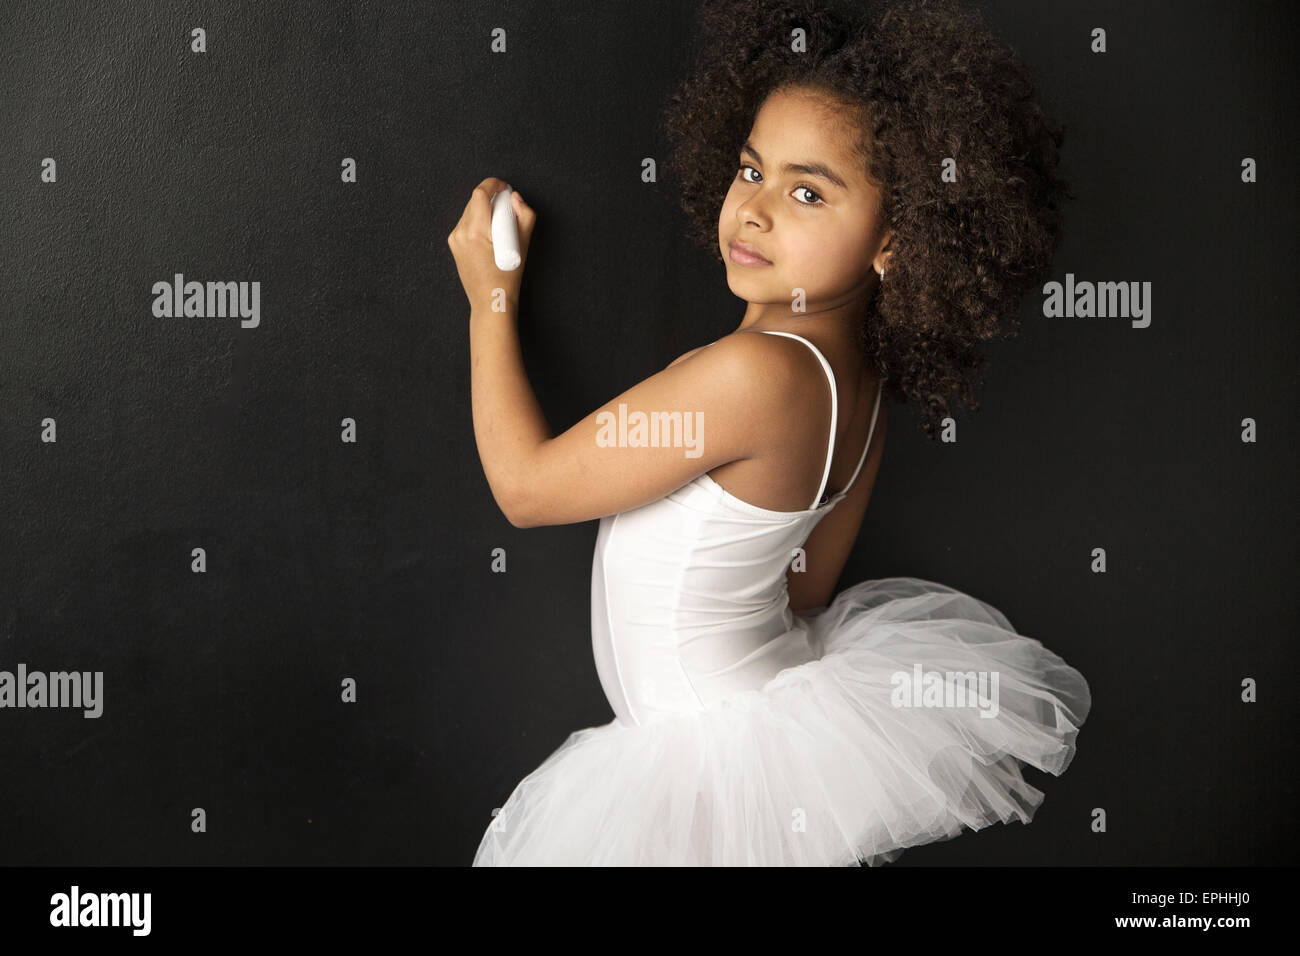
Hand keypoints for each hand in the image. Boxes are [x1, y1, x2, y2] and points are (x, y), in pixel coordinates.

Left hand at [447, 177, 535, 312]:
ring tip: (499, 224)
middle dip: (491, 198)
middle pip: (474, 201)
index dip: (493, 184)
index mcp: (476, 231)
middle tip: (507, 208)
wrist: (491, 300)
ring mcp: (455, 239)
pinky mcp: (454, 245)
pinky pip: (465, 223)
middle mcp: (461, 233)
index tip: (504, 186)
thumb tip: (515, 198)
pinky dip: (478, 221)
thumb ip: (524, 215)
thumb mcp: (523, 245)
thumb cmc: (507, 277)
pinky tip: (489, 234)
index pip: (480, 193)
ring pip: (469, 211)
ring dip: (484, 209)